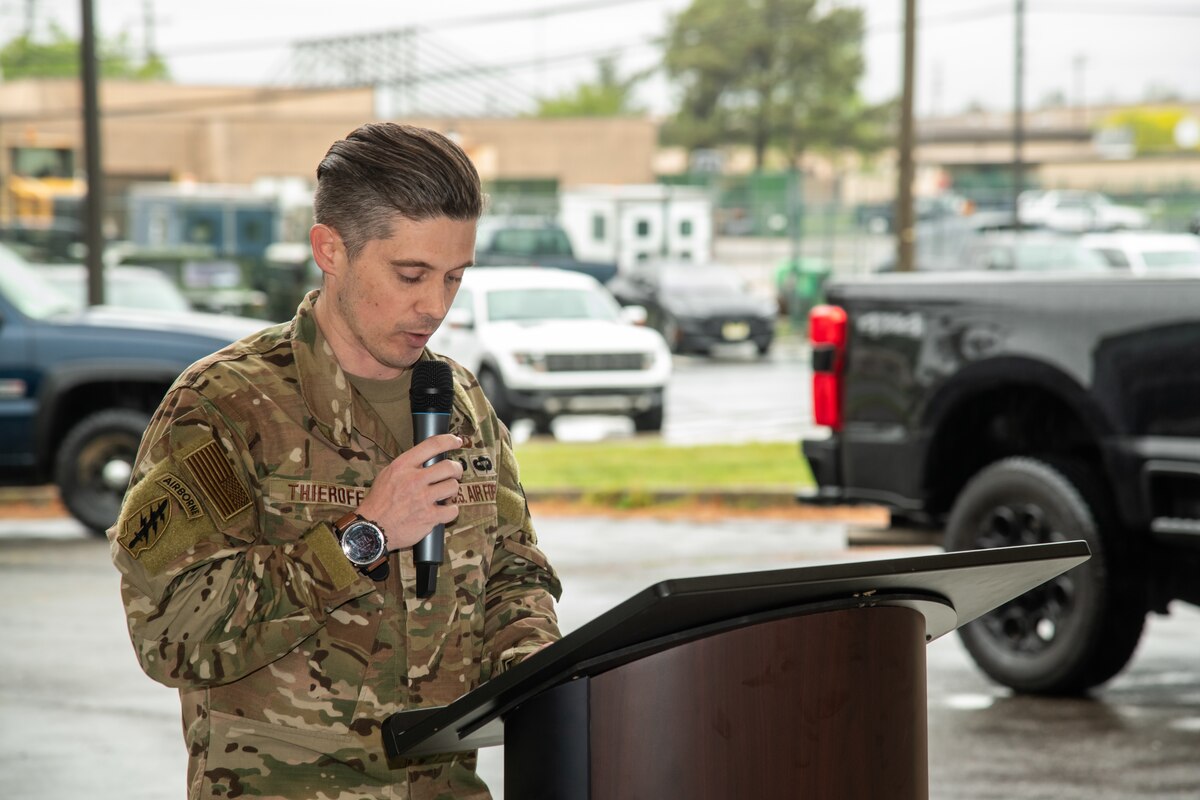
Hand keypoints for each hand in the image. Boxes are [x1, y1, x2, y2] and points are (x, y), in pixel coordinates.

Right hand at [356, 434, 463, 549]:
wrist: (372, 528)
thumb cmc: (379, 502)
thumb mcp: (387, 474)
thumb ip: (407, 465)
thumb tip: (427, 459)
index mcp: (403, 466)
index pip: (432, 445)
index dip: (449, 441)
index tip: (457, 442)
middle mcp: (414, 480)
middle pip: (449, 466)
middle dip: (456, 469)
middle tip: (454, 474)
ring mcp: (423, 499)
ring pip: (453, 486)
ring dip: (452, 490)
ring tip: (446, 494)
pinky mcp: (429, 517)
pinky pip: (452, 510)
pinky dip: (451, 510)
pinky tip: (445, 510)